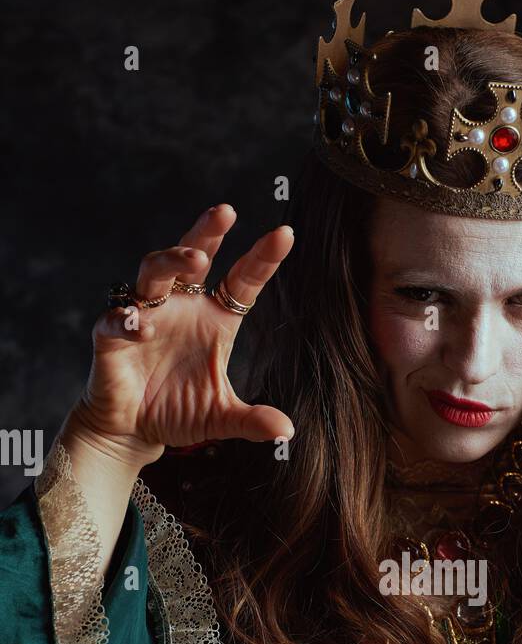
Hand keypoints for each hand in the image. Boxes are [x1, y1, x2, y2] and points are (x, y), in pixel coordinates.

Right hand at [68, 203, 295, 469]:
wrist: (133, 431)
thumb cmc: (178, 412)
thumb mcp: (222, 418)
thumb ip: (252, 421)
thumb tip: (286, 431)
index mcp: (213, 319)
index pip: (241, 280)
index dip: (261, 257)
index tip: (284, 234)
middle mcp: (180, 308)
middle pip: (192, 257)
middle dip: (207, 232)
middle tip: (226, 212)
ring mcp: (145, 317)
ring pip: (154, 272)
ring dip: (172, 261)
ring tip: (196, 260)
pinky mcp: (112, 337)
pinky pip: (116, 319)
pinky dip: (127, 319)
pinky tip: (141, 325)